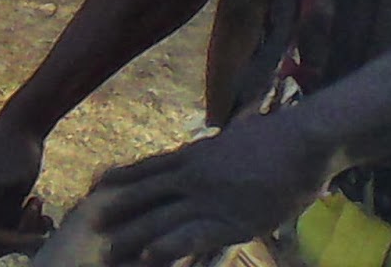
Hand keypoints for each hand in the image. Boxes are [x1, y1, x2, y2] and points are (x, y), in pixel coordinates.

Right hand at [0, 115, 55, 259]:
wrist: (24, 124)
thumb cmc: (15, 151)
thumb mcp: (8, 186)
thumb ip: (2, 215)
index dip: (13, 241)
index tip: (40, 237)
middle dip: (20, 235)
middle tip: (41, 216)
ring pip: (5, 236)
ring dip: (27, 229)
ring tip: (42, 208)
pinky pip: (10, 227)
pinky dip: (27, 225)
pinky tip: (42, 213)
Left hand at [80, 112, 327, 266]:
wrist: (301, 141)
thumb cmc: (276, 138)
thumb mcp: (237, 136)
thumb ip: (219, 145)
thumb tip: (216, 143)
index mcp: (194, 154)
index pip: (149, 167)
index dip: (123, 178)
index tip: (97, 185)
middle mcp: (192, 175)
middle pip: (145, 194)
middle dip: (117, 211)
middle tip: (89, 224)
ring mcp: (208, 198)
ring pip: (160, 218)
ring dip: (133, 236)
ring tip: (108, 251)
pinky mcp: (229, 220)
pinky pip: (191, 236)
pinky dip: (168, 247)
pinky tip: (149, 256)